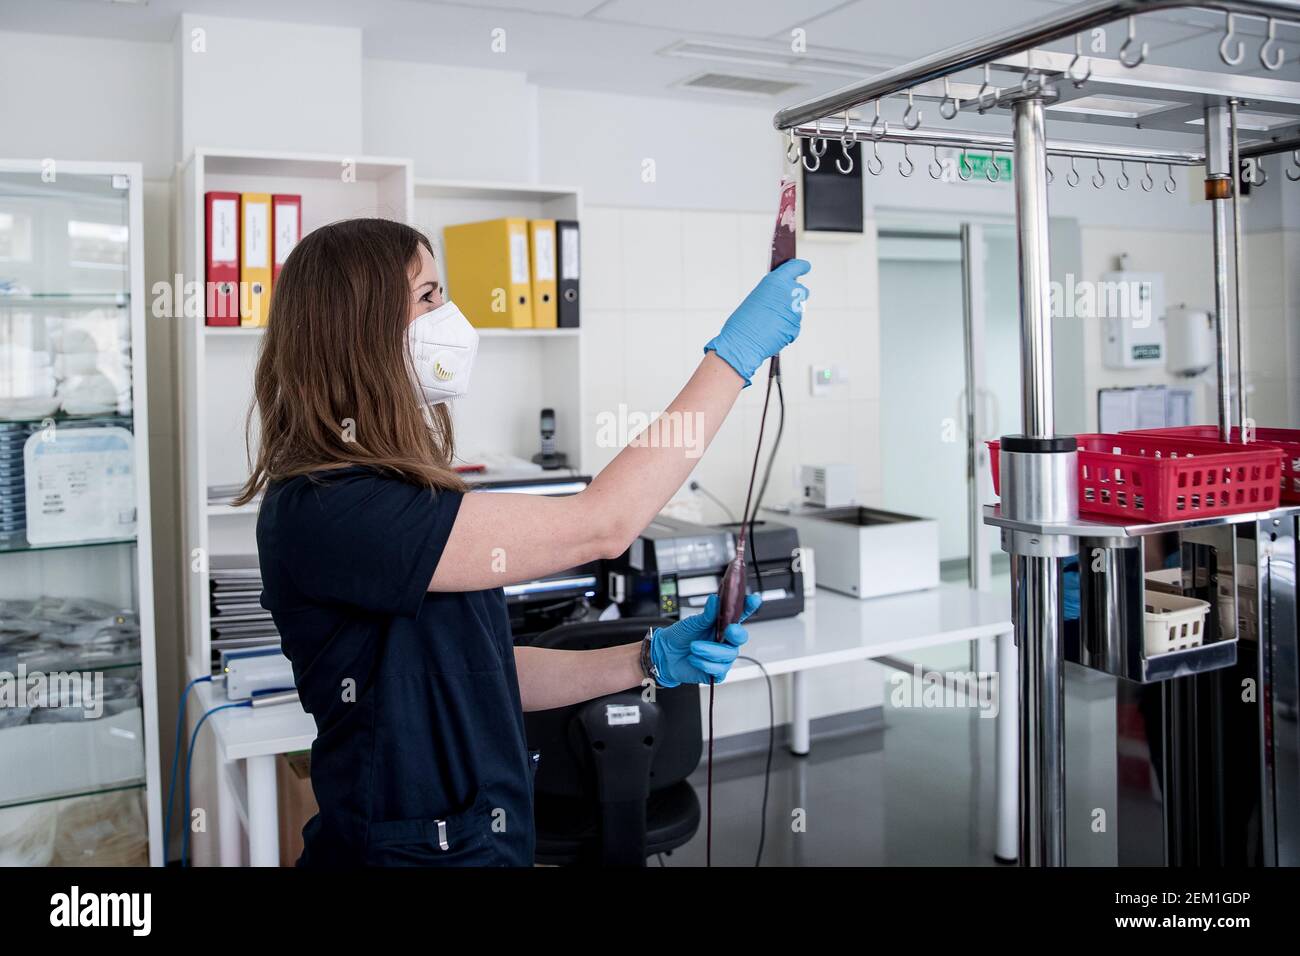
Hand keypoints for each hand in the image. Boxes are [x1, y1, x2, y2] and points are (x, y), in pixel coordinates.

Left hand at [649, 592, 761, 687]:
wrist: (666, 654)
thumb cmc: (680, 636)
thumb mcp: (692, 622)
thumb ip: (706, 613)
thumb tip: (715, 600)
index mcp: (722, 625)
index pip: (740, 614)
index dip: (749, 607)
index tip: (753, 599)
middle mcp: (725, 641)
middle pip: (740, 637)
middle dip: (736, 633)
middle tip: (728, 630)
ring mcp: (722, 657)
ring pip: (728, 655)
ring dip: (710, 650)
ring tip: (694, 647)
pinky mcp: (716, 672)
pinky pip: (719, 669)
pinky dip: (704, 663)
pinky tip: (694, 659)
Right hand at [704, 259, 810, 385]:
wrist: (742, 343)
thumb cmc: (743, 322)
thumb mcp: (758, 297)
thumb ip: (774, 293)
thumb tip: (784, 297)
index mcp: (776, 281)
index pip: (796, 267)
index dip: (802, 266)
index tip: (805, 267)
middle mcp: (788, 292)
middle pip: (802, 291)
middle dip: (796, 297)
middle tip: (781, 306)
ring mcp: (794, 310)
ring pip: (797, 311)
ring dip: (788, 316)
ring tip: (768, 324)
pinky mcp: (795, 326)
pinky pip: (793, 326)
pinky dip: (785, 330)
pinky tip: (772, 333)